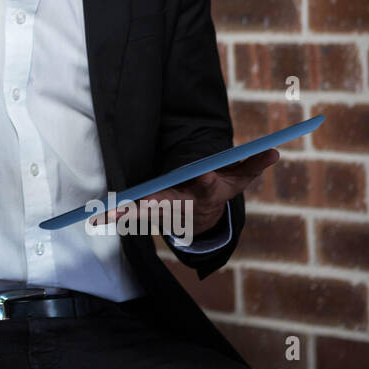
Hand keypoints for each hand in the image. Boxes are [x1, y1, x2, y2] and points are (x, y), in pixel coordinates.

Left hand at [91, 148, 280, 237]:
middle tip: (142, 202)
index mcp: (204, 195)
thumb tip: (274, 150)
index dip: (208, 182)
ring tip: (106, 214)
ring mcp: (163, 211)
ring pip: (143, 213)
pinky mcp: (146, 211)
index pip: (208, 189)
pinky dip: (112, 216)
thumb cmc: (219, 187)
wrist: (201, 215)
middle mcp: (183, 206)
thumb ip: (254, 165)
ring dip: (126, 213)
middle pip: (169, 206)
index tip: (206, 174)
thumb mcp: (239, 176)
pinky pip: (128, 213)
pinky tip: (94, 217)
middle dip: (154, 205)